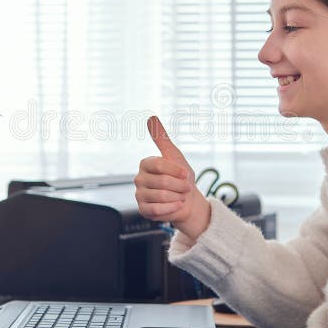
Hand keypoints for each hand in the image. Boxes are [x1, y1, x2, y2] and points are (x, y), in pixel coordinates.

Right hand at [134, 116, 210, 240]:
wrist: (188, 201)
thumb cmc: (181, 177)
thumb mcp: (174, 155)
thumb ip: (161, 138)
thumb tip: (151, 118)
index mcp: (146, 164)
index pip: (159, 165)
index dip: (176, 171)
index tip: (186, 174)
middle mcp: (139, 178)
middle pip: (162, 182)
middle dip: (179, 186)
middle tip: (185, 188)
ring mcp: (140, 195)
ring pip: (161, 196)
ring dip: (177, 197)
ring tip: (180, 196)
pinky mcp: (143, 210)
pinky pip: (158, 209)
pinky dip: (172, 208)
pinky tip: (176, 205)